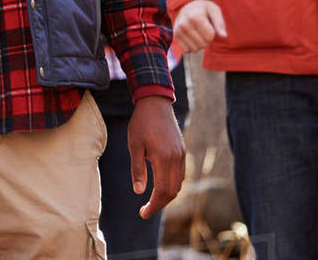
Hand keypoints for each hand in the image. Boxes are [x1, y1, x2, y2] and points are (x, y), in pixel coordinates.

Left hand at [127, 95, 185, 218]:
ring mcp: (182, 155)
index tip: (143, 213)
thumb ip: (137, 169)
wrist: (155, 103)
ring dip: (167, 195)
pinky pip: (180, 174)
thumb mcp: (134, 145)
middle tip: (145, 210)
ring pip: (178, 184)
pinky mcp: (183, 151)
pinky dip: (172, 184)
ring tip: (152, 200)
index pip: (163, 191)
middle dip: (160, 203)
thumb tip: (139, 192)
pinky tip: (160, 185)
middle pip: (173, 191)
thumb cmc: (141, 123)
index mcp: (164, 158)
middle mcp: (177, 158)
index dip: (154, 205)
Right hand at [173, 0, 226, 53]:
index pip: (209, 37)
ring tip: (198, 33)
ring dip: (199, 44)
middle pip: (203, 44)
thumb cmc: (204, 8)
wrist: (187, 4)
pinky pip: (187, 50)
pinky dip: (191, 46)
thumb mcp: (214, 10)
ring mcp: (178, 31)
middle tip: (204, 30)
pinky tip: (192, 37)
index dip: (213, 33)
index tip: (209, 25)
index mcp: (195, 17)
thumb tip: (224, 36)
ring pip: (195, 49)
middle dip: (207, 39)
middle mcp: (184, 24)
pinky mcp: (175, 36)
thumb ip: (219, 23)